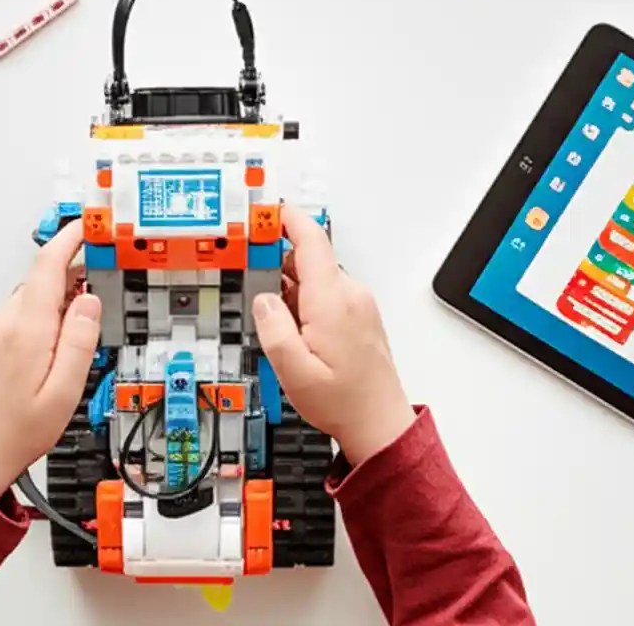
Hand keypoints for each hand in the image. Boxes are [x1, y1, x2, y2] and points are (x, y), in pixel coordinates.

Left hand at [0, 221, 101, 502]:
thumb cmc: (12, 434)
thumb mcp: (64, 393)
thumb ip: (81, 342)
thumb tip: (89, 302)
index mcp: (25, 331)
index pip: (49, 266)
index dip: (71, 240)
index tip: (87, 227)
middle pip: (39, 285)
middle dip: (67, 289)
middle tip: (89, 311)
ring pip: (24, 304)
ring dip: (47, 315)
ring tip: (58, 358)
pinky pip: (8, 320)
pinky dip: (27, 328)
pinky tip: (33, 364)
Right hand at [251, 205, 415, 464]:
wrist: (379, 423)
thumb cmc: (343, 401)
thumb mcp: (293, 369)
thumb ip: (273, 327)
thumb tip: (263, 299)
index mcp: (332, 300)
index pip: (310, 241)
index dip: (288, 219)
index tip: (267, 210)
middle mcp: (350, 295)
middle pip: (308, 260)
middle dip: (278, 269)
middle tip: (254, 287)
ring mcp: (358, 304)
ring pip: (316, 280)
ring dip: (292, 292)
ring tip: (280, 328)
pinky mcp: (360, 316)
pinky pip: (327, 295)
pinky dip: (307, 304)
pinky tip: (298, 335)